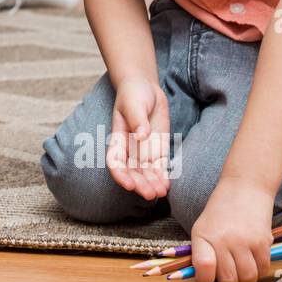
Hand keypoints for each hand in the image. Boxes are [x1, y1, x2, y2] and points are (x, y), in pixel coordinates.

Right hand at [106, 77, 170, 199]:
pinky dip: (162, 176)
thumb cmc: (133, 93)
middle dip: (140, 184)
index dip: (120, 174)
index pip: (115, 161)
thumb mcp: (133, 103)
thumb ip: (137, 119)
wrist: (145, 87)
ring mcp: (144, 149)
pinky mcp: (158, 148)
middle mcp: (129, 148)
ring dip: (151, 184)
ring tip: (160, 193)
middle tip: (149, 194)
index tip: (128, 184)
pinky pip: (159, 166)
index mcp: (118, 138)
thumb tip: (142, 135)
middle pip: (132, 171)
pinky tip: (167, 186)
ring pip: (146, 172)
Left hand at [189, 178, 275, 281]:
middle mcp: (223, 240)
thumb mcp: (202, 228)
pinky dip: (258, 270)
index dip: (205, 280)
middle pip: (228, 280)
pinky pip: (263, 269)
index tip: (208, 277)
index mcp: (203, 236)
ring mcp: (245, 242)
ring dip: (245, 279)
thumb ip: (201, 253)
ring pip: (248, 278)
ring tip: (241, 268)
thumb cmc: (220, 211)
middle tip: (228, 274)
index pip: (204, 269)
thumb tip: (206, 280)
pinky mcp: (263, 242)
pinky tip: (252, 259)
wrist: (245, 188)